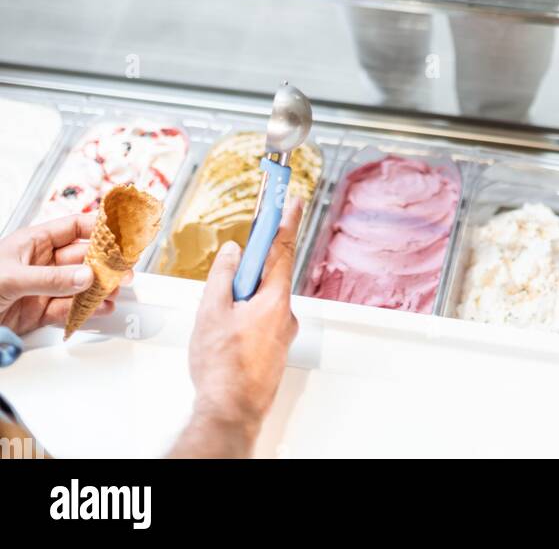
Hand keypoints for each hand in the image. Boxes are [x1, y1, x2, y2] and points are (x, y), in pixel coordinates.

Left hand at [0, 214, 132, 336]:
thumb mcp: (11, 277)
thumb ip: (50, 279)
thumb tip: (84, 277)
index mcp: (33, 241)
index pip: (73, 228)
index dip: (99, 228)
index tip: (122, 232)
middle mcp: (41, 263)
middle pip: (81, 259)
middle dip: (104, 264)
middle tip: (124, 270)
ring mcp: (41, 288)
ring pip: (78, 286)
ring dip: (98, 289)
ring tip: (114, 293)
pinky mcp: (37, 313)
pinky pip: (67, 310)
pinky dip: (84, 311)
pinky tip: (98, 309)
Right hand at [170, 197, 302, 457]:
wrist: (230, 412)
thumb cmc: (222, 368)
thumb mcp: (212, 311)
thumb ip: (222, 275)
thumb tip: (231, 253)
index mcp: (274, 299)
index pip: (282, 249)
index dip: (286, 221)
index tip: (293, 200)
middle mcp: (285, 314)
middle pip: (267, 277)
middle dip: (244, 278)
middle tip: (223, 295)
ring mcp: (282, 334)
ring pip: (260, 302)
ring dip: (240, 304)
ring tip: (217, 329)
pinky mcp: (275, 350)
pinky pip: (259, 322)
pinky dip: (243, 322)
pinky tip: (225, 341)